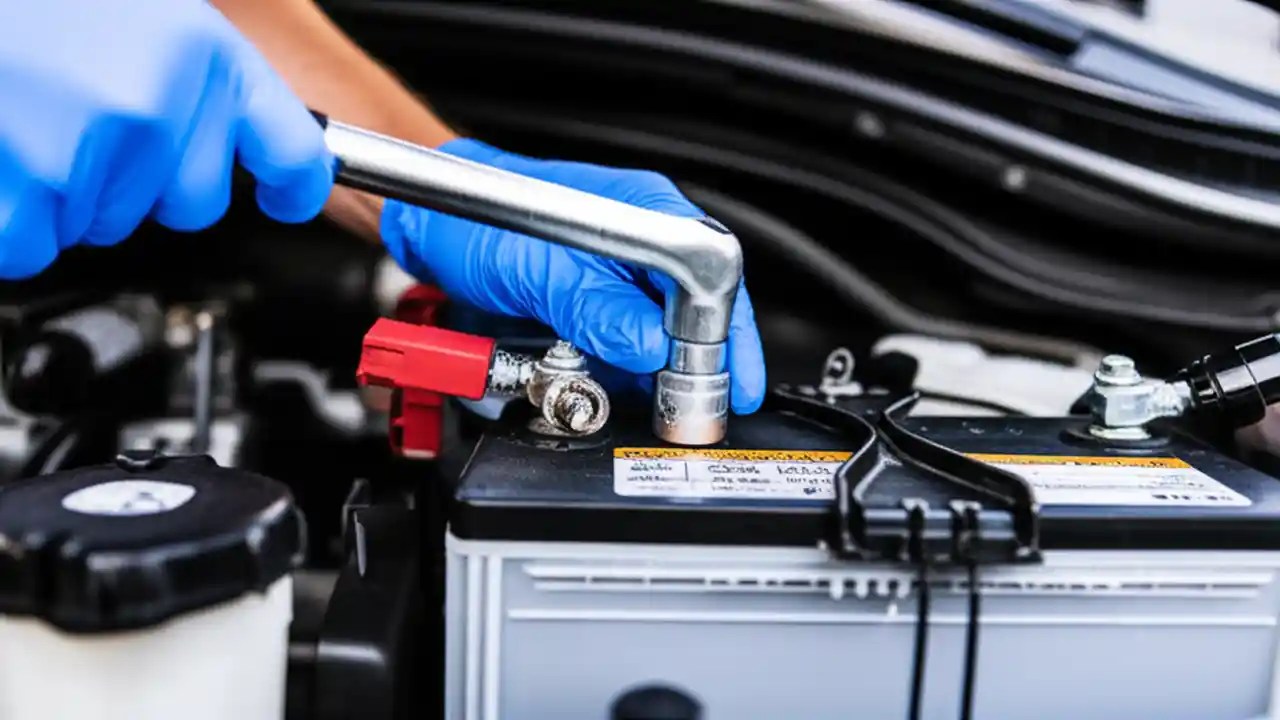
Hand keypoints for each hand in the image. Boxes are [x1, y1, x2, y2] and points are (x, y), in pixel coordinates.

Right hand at [0, 0, 333, 277]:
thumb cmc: (39, 0)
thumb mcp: (145, 11)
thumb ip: (200, 76)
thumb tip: (254, 143)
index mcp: (204, 52)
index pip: (294, 153)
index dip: (293, 186)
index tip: (285, 196)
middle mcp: (158, 103)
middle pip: (192, 205)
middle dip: (144, 179)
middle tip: (84, 117)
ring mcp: (90, 150)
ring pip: (107, 225)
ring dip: (69, 191)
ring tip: (30, 116)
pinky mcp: (27, 190)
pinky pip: (34, 247)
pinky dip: (13, 219)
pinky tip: (2, 156)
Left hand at [381, 139, 765, 413]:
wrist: (424, 229)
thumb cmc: (470, 218)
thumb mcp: (536, 267)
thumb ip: (596, 306)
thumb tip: (652, 347)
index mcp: (645, 214)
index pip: (714, 276)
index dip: (725, 336)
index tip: (719, 387)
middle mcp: (640, 249)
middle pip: (694, 321)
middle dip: (689, 372)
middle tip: (683, 416)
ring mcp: (616, 286)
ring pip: (656, 350)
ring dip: (644, 385)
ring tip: (629, 405)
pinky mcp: (590, 318)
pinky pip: (617, 362)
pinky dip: (610, 384)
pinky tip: (598, 394)